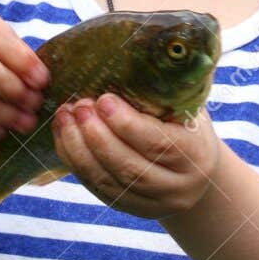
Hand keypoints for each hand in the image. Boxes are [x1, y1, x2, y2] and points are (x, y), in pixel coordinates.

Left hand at [50, 92, 222, 219]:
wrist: (196, 172)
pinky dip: (75, 162)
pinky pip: (96, 187)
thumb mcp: (188, 108)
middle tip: (77, 107)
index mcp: (196, 155)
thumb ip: (169, 90)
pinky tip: (62, 138)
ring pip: (108, 181)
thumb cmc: (186, 126)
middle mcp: (177, 186)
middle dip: (97, 136)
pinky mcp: (128, 208)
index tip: (103, 100)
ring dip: (79, 148)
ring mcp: (152, 203)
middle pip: (129, 166)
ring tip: (63, 117)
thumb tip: (136, 51)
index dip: (127, 124)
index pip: (159, 144)